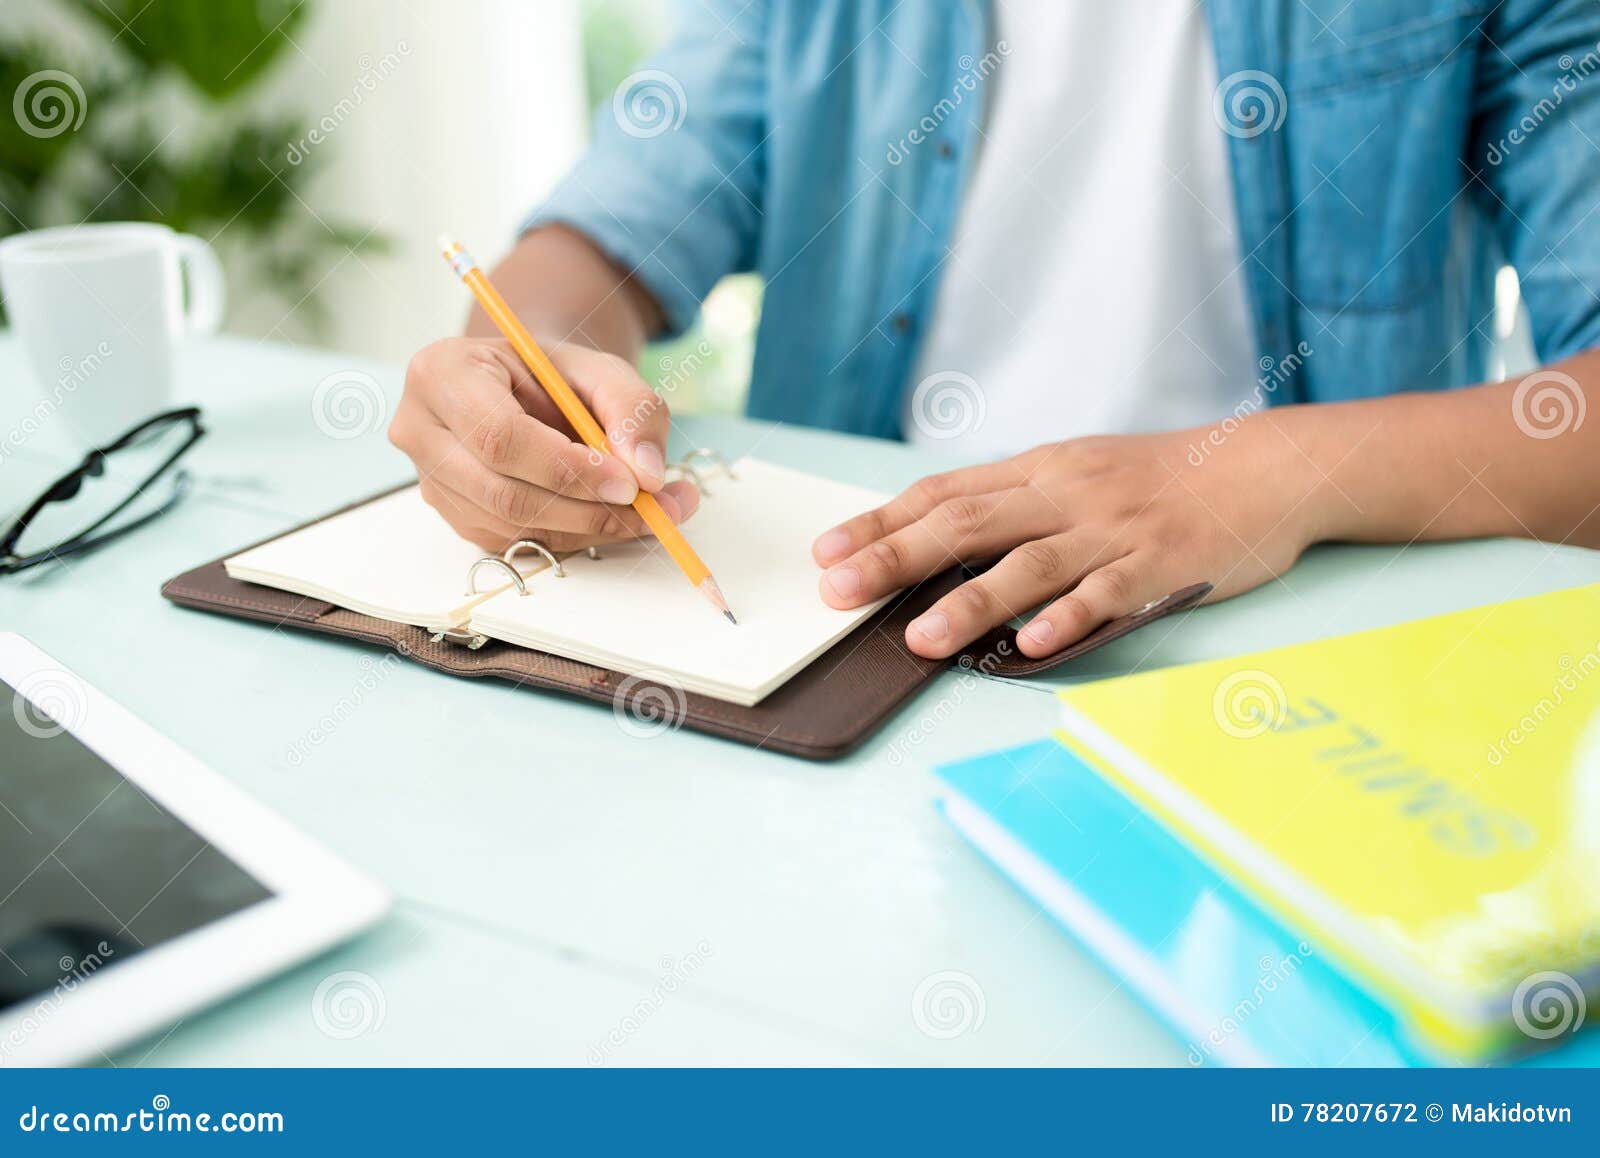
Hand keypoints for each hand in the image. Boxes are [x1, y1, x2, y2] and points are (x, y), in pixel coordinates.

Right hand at [389, 337, 697, 551]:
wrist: (524, 387)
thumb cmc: (555, 374)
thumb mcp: (602, 369)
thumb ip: (633, 409)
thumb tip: (647, 474)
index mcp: (442, 373)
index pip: (499, 436)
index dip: (567, 469)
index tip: (629, 484)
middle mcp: (420, 430)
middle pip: (502, 493)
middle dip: (586, 510)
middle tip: (653, 509)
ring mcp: (431, 480)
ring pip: (511, 526)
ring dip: (588, 528)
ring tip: (651, 511)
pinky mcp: (455, 516)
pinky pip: (515, 542)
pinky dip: (572, 535)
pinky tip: (607, 514)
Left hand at [812, 423, 1322, 659]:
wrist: (1263, 468)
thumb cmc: (1161, 480)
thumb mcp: (1080, 473)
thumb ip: (1017, 505)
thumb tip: (940, 540)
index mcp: (1039, 472)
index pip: (943, 493)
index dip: (882, 521)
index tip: (827, 550)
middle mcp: (1065, 496)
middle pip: (968, 524)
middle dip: (896, 557)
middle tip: (838, 590)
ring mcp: (1112, 531)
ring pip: (1029, 565)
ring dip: (971, 602)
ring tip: (920, 638)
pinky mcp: (1159, 565)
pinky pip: (1106, 594)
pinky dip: (1067, 618)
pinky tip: (1030, 644)